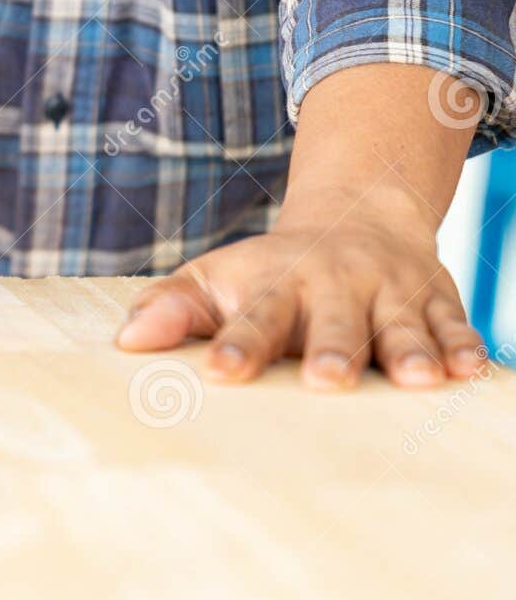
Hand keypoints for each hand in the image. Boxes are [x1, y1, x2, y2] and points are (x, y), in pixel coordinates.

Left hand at [116, 191, 484, 389]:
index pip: (253, 317)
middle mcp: (335, 284)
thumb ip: (171, 308)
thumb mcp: (214, 279)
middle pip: (333, 320)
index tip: (219, 372)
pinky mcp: (436, 299)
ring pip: (401, 323)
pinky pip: (455, 322)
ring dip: (409, 350)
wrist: (356, 218)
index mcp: (276, 284)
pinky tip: (472, 372)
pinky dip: (464, 345)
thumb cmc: (268, 272)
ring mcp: (389, 292)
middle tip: (326, 381)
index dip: (237, 345)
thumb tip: (126, 341)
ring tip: (417, 380)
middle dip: (332, 349)